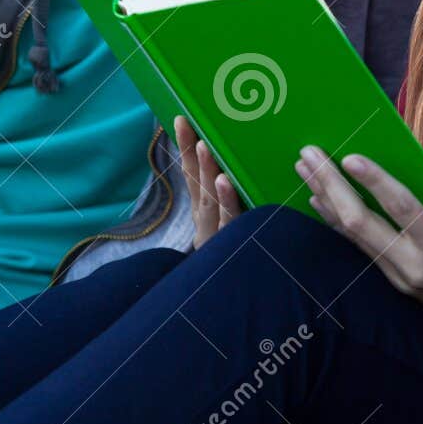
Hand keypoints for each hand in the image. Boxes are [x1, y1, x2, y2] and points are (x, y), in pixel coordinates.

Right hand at [176, 116, 239, 249]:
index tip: (181, 120)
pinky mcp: (234, 250)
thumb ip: (228, 197)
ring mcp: (218, 239)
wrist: (228, 303)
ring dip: (210, 178)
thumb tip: (230, 159)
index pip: (192, 177)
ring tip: (209, 153)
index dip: (186, 150)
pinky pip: (232, 225)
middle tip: (194, 131)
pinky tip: (226, 185)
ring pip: (212, 205)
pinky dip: (227, 203)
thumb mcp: (231, 225)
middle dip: (196, 160)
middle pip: (199, 188)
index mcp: (204, 216)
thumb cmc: (241, 256)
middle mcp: (206, 226)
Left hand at [294, 146, 422, 352]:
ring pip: (353, 235)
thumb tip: (397, 170)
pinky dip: (340, 221)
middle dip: (331, 185)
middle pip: (360, 223)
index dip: (374, 180)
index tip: (350, 156)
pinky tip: (321, 200)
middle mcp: (414, 266)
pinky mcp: (395, 283)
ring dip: (327, 198)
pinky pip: (361, 247)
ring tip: (305, 169)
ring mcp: (400, 278)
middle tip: (309, 153)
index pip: (401, 208)